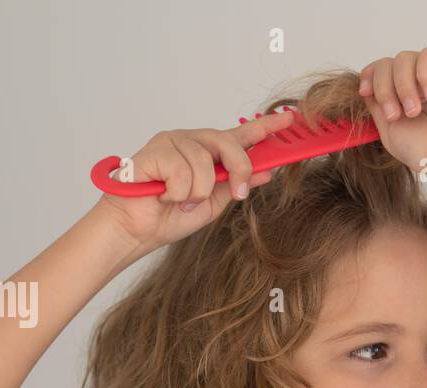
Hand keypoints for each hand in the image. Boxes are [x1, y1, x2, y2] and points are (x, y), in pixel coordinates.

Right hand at [93, 112, 295, 253]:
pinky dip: (178, 193)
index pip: (241, 135)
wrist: (137, 229)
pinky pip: (183, 172)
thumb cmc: (170, 216)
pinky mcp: (156, 148)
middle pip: (229, 143)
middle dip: (239, 169)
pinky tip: (163, 194)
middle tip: (237, 192)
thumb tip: (267, 172)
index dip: (266, 127)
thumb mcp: (215, 203)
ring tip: (179, 201)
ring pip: (205, 164)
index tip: (289, 119)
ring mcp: (174, 141)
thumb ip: (238, 185)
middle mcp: (193, 142)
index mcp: (210, 155)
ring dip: (197, 193)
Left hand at [357, 47, 426, 185]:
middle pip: (386, 64)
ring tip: (414, 111)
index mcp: (403, 96)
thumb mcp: (389, 129)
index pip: (378, 72)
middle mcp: (418, 82)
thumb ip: (375, 105)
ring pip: (403, 59)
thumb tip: (365, 85)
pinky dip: (423, 75)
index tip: (365, 92)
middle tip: (395, 115)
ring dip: (403, 86)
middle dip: (384, 89)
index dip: (369, 77)